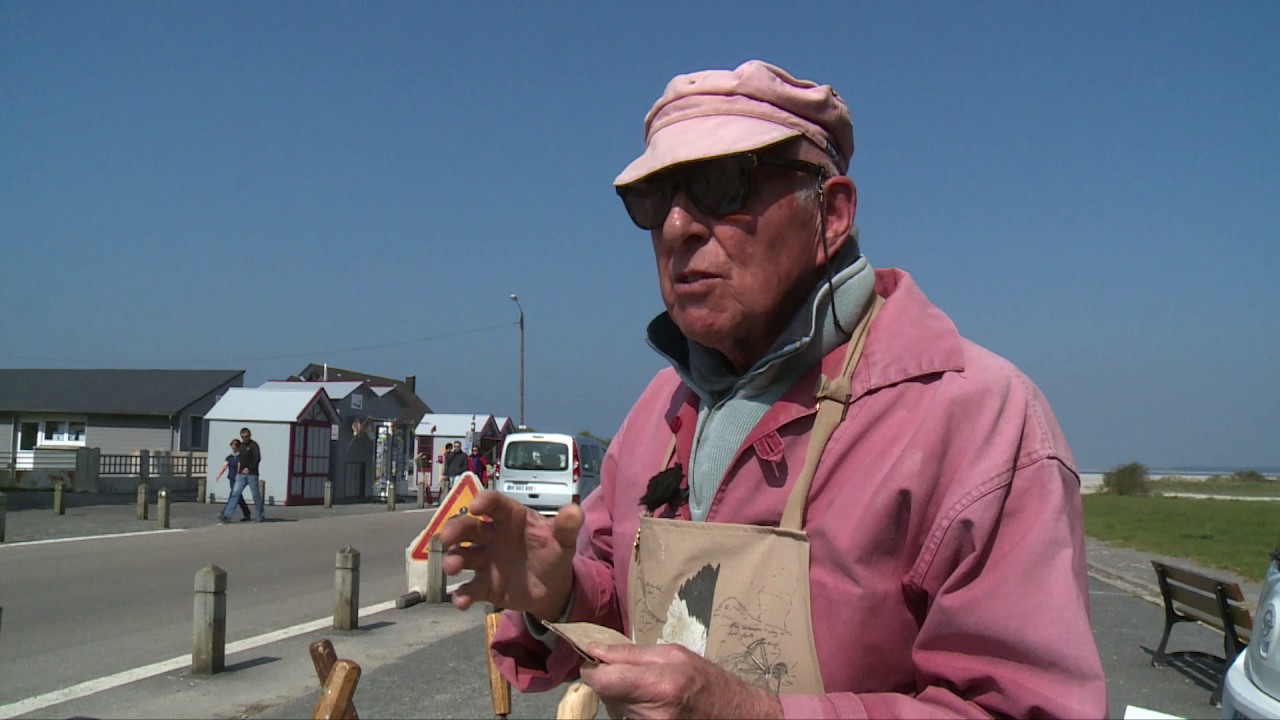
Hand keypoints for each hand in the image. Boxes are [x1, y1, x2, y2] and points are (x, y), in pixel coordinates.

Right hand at [439, 489, 581, 619]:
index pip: (495, 504)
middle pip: (469, 528)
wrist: (553, 588)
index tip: (476, 506)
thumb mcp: (564, 540)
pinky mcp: (484, 585)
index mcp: (511, 518)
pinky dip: (462, 594)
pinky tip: (461, 601)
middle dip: (455, 530)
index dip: (484, 501)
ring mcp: (486, 560)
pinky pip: (470, 588)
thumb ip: (567, 527)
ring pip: (463, 556)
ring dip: (454, 560)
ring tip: (452, 567)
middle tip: (447, 537)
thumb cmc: (553, 554)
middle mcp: (493, 536)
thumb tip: (574, 511)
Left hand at [580, 643, 783, 719]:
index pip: (603, 681)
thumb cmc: (707, 680)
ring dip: (621, 697)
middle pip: (606, 695)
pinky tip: (650, 705)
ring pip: (613, 709)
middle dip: (611, 681)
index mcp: (659, 685)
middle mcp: (651, 714)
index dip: (592, 670)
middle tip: (634, 674)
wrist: (734, 716)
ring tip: (647, 690)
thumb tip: (595, 650)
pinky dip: (629, 711)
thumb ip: (631, 654)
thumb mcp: (674, 654)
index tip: (595, 662)